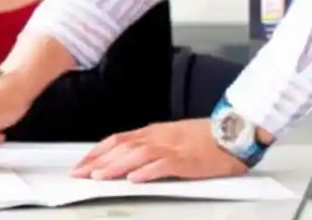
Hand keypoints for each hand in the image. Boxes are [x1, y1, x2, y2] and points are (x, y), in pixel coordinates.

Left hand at [71, 120, 247, 181]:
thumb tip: (124, 157)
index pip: (116, 140)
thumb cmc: (202, 138)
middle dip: (98, 161)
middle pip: (121, 147)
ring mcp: (171, 147)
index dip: (96, 152)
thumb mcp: (169, 137)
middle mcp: (157, 137)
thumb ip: (148, 145)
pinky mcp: (186, 160)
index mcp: (151, 132)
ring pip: (137, 155)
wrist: (232, 132)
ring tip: (99, 177)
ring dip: (115, 166)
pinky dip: (147, 171)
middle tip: (79, 174)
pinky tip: (134, 178)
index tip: (80, 164)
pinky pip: (163, 165)